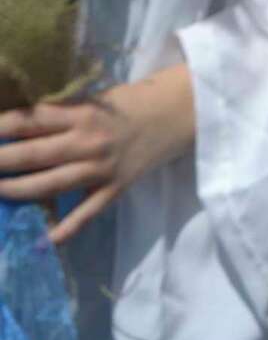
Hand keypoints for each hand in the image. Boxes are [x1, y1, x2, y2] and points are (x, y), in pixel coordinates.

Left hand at [0, 64, 195, 244]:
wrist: (177, 114)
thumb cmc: (131, 103)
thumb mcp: (97, 99)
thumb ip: (64, 112)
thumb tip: (23, 125)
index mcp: (83, 113)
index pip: (33, 120)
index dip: (3, 127)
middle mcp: (88, 141)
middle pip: (35, 154)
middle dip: (2, 161)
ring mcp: (101, 168)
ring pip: (51, 185)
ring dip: (18, 191)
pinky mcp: (114, 189)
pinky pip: (86, 213)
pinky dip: (65, 229)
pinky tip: (43, 240)